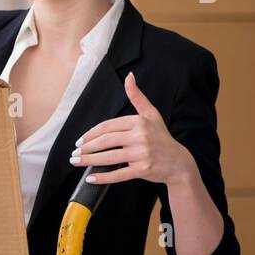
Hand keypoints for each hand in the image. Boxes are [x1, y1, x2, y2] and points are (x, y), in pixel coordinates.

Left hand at [70, 71, 194, 185]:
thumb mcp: (151, 114)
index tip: (79, 141)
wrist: (179, 162)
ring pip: (109, 157)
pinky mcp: (143, 169)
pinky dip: (103, 177)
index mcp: (138, 122)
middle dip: (86, 148)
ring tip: (76, 162)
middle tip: (75, 153)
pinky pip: (119, 174)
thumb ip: (137, 96)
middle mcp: (141, 136)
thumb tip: (129, 76)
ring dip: (89, 161)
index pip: (107, 127)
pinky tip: (90, 178)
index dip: (90, 134)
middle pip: (105, 141)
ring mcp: (142, 153)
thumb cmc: (161, 137)